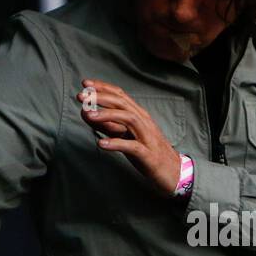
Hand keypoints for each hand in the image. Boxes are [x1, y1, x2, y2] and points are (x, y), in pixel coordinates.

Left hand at [76, 79, 180, 196]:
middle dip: (101, 97)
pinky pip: (132, 146)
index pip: (120, 95)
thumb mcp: (125, 136)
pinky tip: (100, 143)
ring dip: (107, 115)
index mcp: (139, 116)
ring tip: (88, 115)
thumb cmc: (147, 152)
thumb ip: (108, 125)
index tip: (85, 83)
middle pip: (123, 103)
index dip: (103, 87)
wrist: (174, 171)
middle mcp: (144, 122)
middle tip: (81, 96)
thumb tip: (86, 113)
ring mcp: (147, 137)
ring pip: (129, 119)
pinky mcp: (148, 155)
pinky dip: (115, 143)